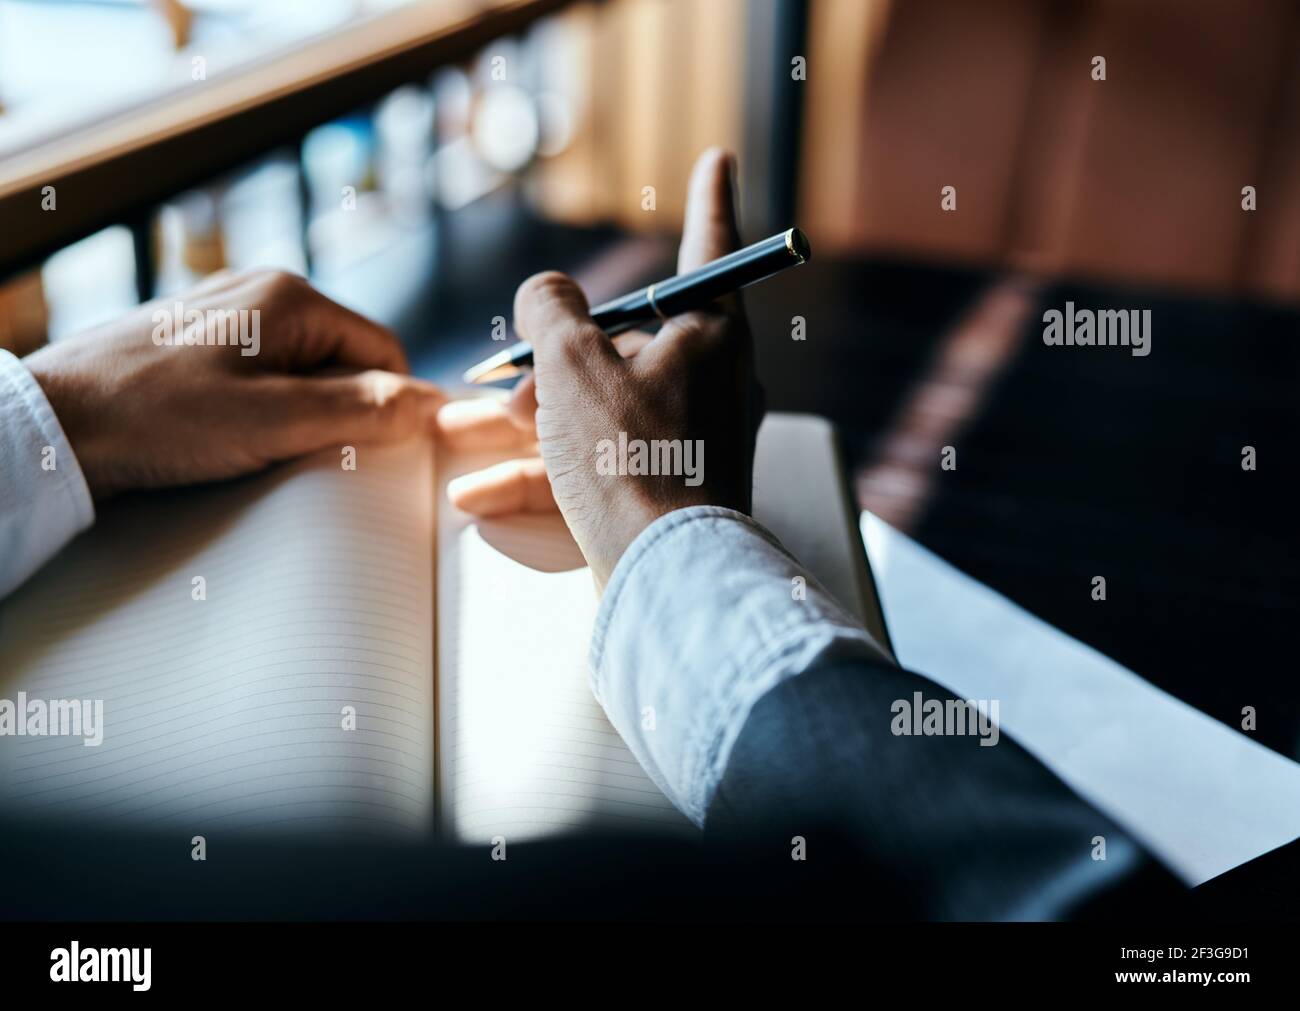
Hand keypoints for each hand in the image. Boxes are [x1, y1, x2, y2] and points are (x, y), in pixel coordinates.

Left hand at [25, 270, 444, 498]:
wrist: (53, 425)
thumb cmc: (155, 418)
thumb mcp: (272, 422)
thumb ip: (360, 410)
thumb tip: (436, 406)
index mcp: (290, 297)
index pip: (384, 351)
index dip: (396, 405)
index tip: (387, 454)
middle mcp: (263, 294)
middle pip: (346, 361)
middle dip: (344, 414)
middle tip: (319, 460)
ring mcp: (228, 319)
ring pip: (305, 374)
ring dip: (304, 419)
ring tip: (270, 455)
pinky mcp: (200, 348)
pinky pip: (263, 381)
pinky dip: (266, 415)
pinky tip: (237, 444)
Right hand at [445, 148, 763, 587]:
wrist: (662, 579)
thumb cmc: (629, 458)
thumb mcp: (570, 363)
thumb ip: (549, 309)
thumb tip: (546, 293)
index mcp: (712, 335)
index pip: (710, 245)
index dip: (710, 198)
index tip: (719, 159)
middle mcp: (712, 383)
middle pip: (625, 347)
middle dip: (553, 363)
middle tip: (503, 383)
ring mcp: (692, 442)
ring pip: (600, 413)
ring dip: (532, 425)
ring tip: (467, 436)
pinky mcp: (668, 494)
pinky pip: (598, 469)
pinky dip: (543, 478)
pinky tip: (478, 497)